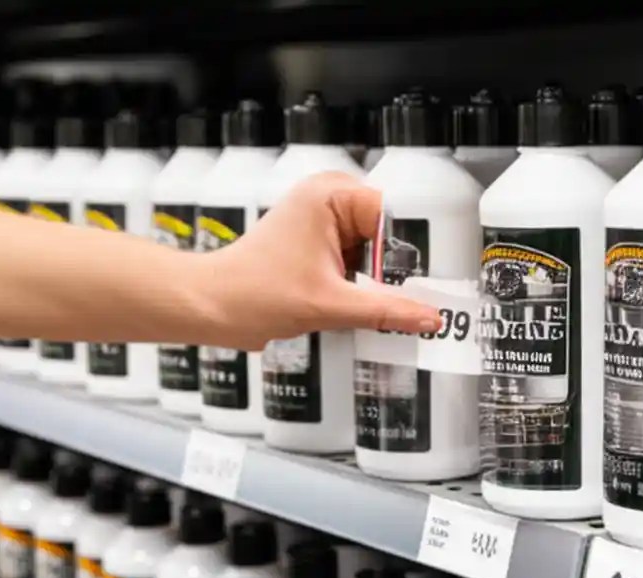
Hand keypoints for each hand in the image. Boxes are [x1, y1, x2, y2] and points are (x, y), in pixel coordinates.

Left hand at [196, 172, 440, 348]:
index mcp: (330, 194)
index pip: (396, 215)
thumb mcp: (330, 305)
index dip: (414, 251)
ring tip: (385, 304)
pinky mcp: (318, 240)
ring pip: (376, 249)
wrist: (212, 306)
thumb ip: (387, 311)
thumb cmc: (251, 293)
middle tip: (410, 301)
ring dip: (380, 278)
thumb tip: (430, 317)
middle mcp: (327, 197)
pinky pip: (359, 257)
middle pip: (389, 233)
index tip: (429, 282)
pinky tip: (366, 302)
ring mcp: (322, 218)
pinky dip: (364, 281)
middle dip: (397, 268)